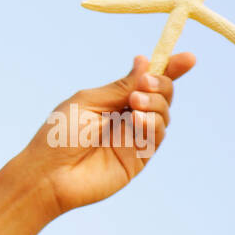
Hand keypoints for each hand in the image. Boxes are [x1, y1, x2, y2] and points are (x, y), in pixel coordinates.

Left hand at [19, 53, 196, 216]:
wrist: (47, 176)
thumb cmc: (58, 137)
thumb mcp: (88, 102)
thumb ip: (120, 86)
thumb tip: (145, 61)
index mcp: (111, 101)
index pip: (147, 82)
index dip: (169, 69)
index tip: (187, 58)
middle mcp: (125, 118)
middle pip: (161, 95)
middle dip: (161, 84)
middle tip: (145, 84)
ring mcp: (133, 139)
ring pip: (163, 114)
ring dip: (156, 102)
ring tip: (135, 102)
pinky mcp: (138, 159)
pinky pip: (157, 136)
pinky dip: (153, 123)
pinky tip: (137, 118)